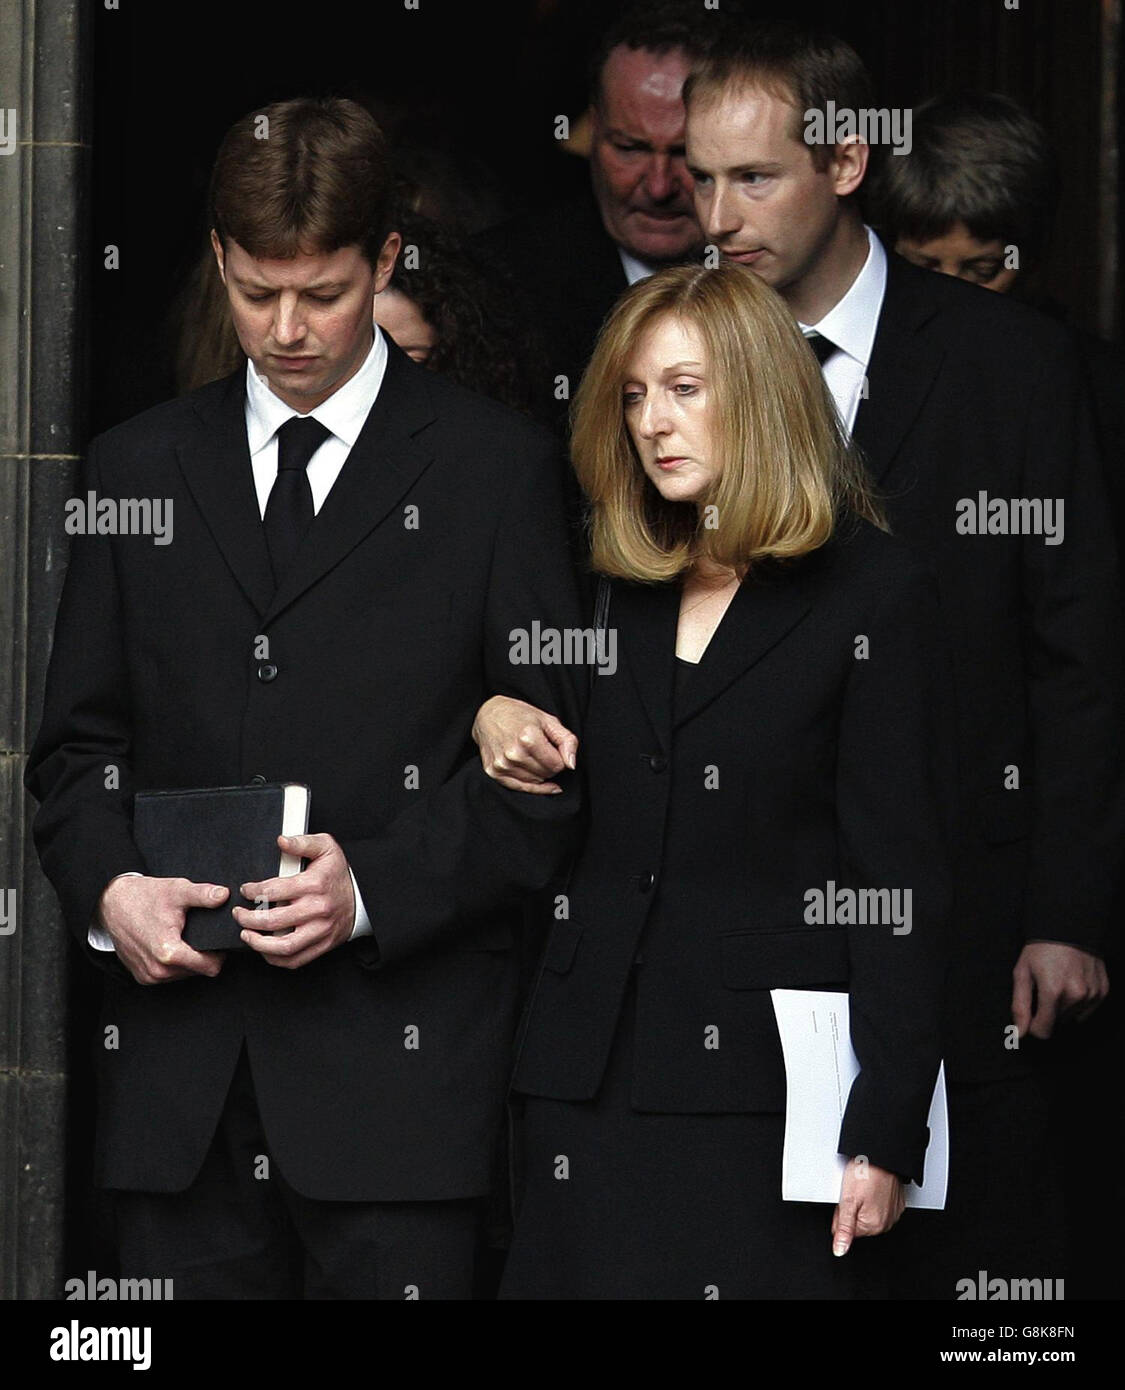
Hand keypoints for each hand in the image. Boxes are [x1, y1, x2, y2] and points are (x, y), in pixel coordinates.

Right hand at [97, 874, 226, 984]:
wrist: (111, 903)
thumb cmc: (143, 897)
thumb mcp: (177, 890)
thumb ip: (203, 894)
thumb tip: (224, 895)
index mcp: (169, 953)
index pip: (211, 967)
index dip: (220, 953)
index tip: (217, 940)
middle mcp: (158, 970)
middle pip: (199, 971)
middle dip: (204, 955)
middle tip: (199, 934)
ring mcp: (148, 976)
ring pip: (184, 974)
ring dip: (188, 960)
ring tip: (184, 938)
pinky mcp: (142, 976)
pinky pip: (169, 975)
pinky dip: (173, 963)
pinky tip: (170, 944)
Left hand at [234, 833, 354, 968]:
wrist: (362, 898)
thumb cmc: (338, 873)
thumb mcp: (326, 848)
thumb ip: (303, 842)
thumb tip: (281, 841)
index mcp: (315, 884)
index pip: (273, 891)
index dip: (253, 891)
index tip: (246, 891)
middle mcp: (317, 909)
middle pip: (273, 920)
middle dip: (248, 918)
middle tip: (238, 914)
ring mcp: (320, 930)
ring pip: (284, 946)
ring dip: (258, 944)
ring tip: (246, 935)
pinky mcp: (323, 945)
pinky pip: (295, 960)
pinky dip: (275, 958)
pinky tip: (264, 949)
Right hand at [472, 695, 577, 793]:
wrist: (488, 715)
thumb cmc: (520, 716)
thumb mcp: (548, 720)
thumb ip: (567, 741)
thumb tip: (571, 765)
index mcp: (528, 737)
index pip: (558, 764)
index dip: (560, 758)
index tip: (554, 749)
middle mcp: (513, 753)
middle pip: (547, 774)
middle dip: (550, 765)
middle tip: (544, 752)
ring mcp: (502, 764)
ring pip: (536, 781)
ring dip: (540, 773)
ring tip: (534, 757)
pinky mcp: (493, 772)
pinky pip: (520, 788)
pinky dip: (533, 786)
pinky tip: (541, 782)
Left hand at [831, 1158, 904, 1254]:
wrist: (882, 1155)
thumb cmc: (866, 1173)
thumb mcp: (847, 1200)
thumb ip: (843, 1228)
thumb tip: (840, 1250)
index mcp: (873, 1225)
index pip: (846, 1229)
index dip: (841, 1213)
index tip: (845, 1200)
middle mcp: (886, 1223)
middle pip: (858, 1223)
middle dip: (852, 1209)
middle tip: (854, 1191)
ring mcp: (893, 1212)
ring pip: (869, 1214)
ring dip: (863, 1203)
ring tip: (863, 1187)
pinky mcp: (897, 1202)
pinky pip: (880, 1205)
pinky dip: (874, 1197)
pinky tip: (872, 1186)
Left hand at [1011, 941, 1108, 1038]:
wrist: (1068, 927)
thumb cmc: (1040, 949)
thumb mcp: (1022, 974)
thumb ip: (1020, 1007)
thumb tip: (1019, 1034)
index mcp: (1053, 992)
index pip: (1043, 1031)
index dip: (1033, 1025)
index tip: (1031, 1013)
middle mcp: (1076, 996)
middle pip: (1057, 1023)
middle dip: (1048, 1011)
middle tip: (1044, 988)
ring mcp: (1092, 994)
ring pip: (1072, 1017)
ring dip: (1064, 1007)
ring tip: (1058, 983)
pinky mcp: (1102, 991)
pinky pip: (1087, 1010)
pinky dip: (1078, 1003)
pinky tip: (1072, 984)